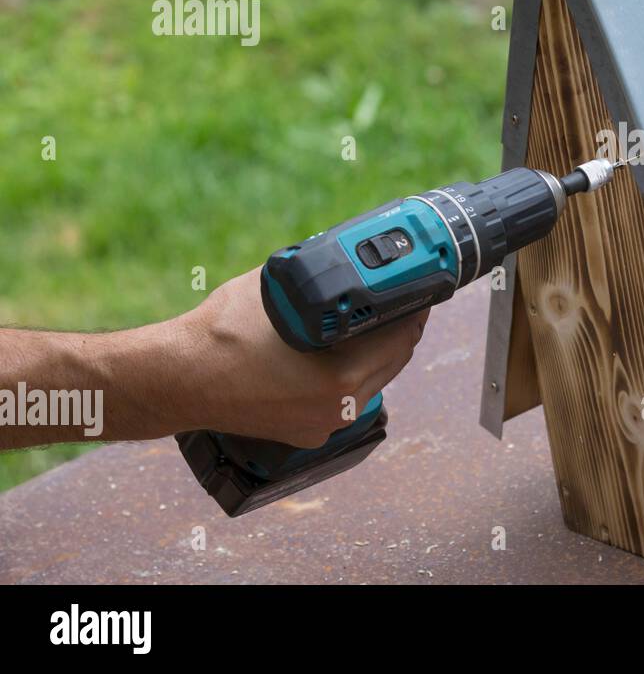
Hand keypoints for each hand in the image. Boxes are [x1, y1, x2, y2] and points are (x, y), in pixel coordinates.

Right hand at [177, 267, 428, 446]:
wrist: (174, 378)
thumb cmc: (222, 332)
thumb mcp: (282, 292)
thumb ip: (322, 280)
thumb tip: (348, 261)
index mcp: (342, 378)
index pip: (402, 338)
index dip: (414, 308)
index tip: (419, 287)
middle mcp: (339, 410)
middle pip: (393, 362)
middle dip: (399, 329)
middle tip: (400, 298)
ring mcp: (322, 427)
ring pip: (372, 382)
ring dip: (377, 351)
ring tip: (372, 319)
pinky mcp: (305, 433)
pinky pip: (344, 398)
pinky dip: (350, 372)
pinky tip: (342, 349)